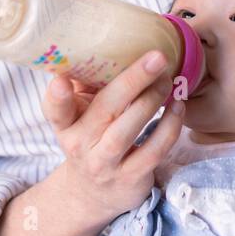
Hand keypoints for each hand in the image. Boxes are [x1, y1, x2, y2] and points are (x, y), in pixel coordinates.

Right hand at [42, 50, 185, 219]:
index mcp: (66, 124)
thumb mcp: (80, 116)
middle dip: (131, 81)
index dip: (56, 96)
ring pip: (127, 131)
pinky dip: (170, 127)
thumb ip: (87, 85)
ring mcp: (105, 164)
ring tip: (169, 80)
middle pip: (104, 111)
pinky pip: (153, 151)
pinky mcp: (130, 178)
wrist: (93, 194)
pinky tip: (179, 106)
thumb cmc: (91, 139)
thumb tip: (112, 42)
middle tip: (156, 58)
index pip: (55, 111)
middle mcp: (81, 145)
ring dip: (152, 101)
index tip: (61, 80)